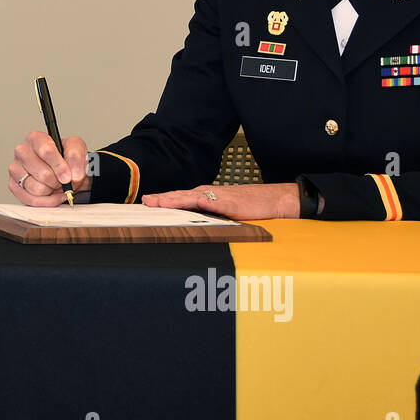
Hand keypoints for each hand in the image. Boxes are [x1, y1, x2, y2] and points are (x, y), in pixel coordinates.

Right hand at [9, 130, 90, 206]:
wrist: (62, 169)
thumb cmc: (65, 156)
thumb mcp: (76, 148)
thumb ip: (76, 157)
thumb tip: (74, 175)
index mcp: (35, 138)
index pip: (46, 151)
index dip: (59, 166)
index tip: (68, 176)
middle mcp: (22, 151)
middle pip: (43, 173)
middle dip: (57, 181)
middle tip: (63, 180)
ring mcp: (15, 169)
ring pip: (36, 188)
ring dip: (52, 191)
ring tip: (57, 185)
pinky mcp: (14, 185)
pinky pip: (31, 200)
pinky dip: (46, 201)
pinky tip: (53, 195)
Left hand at [142, 182, 299, 219]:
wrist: (276, 200)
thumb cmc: (253, 207)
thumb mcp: (227, 213)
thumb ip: (211, 216)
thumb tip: (196, 226)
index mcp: (207, 196)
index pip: (180, 198)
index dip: (164, 200)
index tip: (147, 203)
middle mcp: (209, 194)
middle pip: (180, 195)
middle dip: (161, 198)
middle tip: (144, 201)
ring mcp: (218, 197)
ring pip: (188, 197)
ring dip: (171, 199)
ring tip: (155, 202)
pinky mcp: (228, 203)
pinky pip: (207, 202)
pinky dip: (192, 202)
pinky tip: (181, 203)